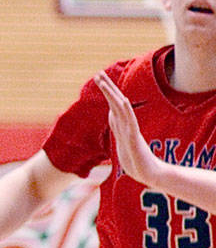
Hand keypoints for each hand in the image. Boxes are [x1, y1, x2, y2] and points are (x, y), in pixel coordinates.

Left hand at [95, 69, 159, 185]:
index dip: (107, 91)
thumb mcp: (122, 140)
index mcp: (122, 125)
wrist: (149, 174)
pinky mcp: (134, 139)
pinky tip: (122, 101)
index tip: (99, 78)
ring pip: (121, 109)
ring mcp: (131, 130)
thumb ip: (117, 127)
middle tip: (98, 73)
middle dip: (107, 88)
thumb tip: (111, 114)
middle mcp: (127, 125)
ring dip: (112, 95)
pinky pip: (130, 122)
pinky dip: (126, 111)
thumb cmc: (136, 160)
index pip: (113, 105)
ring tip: (103, 83)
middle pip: (116, 103)